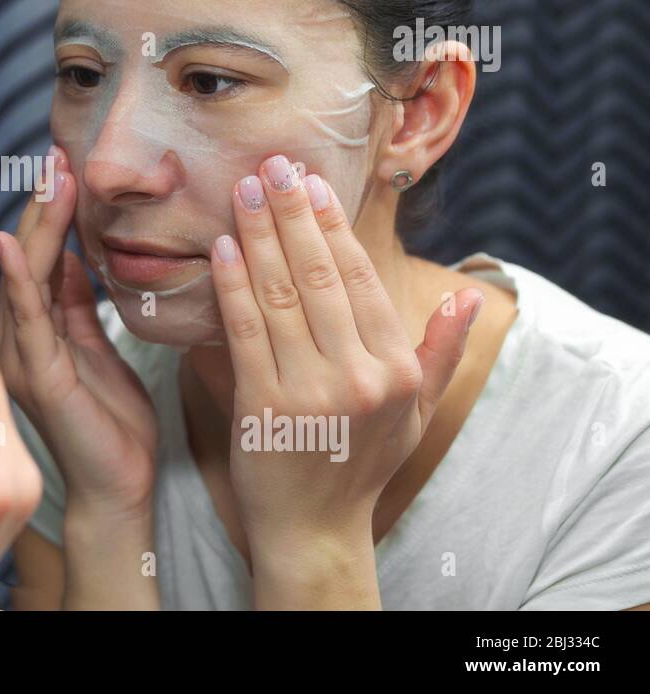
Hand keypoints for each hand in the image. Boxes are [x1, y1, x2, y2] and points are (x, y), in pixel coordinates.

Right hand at [0, 145, 156, 518]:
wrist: (120, 489)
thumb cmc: (112, 423)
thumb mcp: (97, 347)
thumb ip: (78, 303)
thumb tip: (72, 251)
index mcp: (30, 331)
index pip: (37, 257)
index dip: (48, 210)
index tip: (61, 160)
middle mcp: (13, 340)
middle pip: (26, 258)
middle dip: (40, 204)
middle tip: (54, 152)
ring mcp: (18, 359)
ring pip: (25, 278)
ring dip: (38, 225)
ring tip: (50, 175)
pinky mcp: (35, 379)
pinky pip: (28, 319)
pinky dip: (20, 278)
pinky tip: (14, 242)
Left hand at [209, 155, 481, 593]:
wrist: (313, 528)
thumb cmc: (360, 462)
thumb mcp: (415, 411)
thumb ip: (439, 350)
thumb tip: (468, 293)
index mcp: (396, 370)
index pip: (362, 280)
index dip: (333, 227)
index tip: (312, 183)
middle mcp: (360, 377)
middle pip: (322, 276)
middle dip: (293, 215)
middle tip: (272, 165)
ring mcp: (312, 391)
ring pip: (282, 294)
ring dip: (260, 236)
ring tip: (245, 191)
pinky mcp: (264, 406)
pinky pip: (247, 331)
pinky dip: (233, 284)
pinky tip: (224, 247)